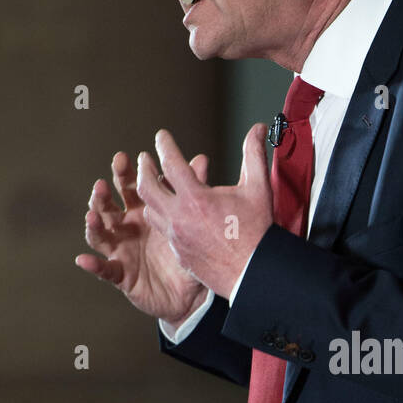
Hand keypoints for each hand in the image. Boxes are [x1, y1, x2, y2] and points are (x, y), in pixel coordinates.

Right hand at [76, 149, 210, 326]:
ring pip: (100, 235)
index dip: (123, 173)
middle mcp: (126, 228)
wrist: (191, 293)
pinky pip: (104, 270)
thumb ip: (192, 191)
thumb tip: (200, 159)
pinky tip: (83, 259)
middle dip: (102, 195)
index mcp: (142, 211)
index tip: (123, 158)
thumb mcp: (193, 221)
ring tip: (92, 216)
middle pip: (108, 207)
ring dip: (94, 224)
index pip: (128, 188)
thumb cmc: (189, 252)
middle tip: (102, 183)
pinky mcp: (121, 275)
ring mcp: (121, 251)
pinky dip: (93, 265)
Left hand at [135, 125, 272, 300]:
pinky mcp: (179, 253)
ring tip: (151, 184)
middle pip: (147, 187)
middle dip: (143, 169)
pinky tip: (165, 212)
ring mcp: (176, 237)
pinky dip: (159, 216)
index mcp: (196, 198)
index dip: (164, 145)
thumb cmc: (257, 233)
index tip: (161, 136)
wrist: (253, 273)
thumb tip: (258, 128)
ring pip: (150, 210)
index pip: (171, 162)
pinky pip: (162, 231)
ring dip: (148, 194)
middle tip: (144, 159)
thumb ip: (254, 154)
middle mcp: (180, 217)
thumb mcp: (258, 188)